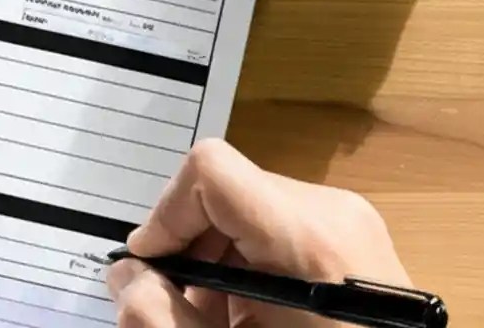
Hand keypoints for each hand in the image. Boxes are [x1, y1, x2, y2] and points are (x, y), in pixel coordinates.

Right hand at [107, 139, 409, 327]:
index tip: (153, 266)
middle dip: (190, 245)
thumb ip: (162, 317)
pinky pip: (279, 222)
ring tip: (225, 314)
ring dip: (217, 255)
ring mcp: (352, 220)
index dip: (166, 214)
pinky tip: (256, 309)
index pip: (211, 171)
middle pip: (226, 190)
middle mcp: (335, 213)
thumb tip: (127, 274)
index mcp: (309, 240)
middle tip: (185, 305)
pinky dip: (249, 259)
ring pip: (248, 205)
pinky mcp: (356, 233)